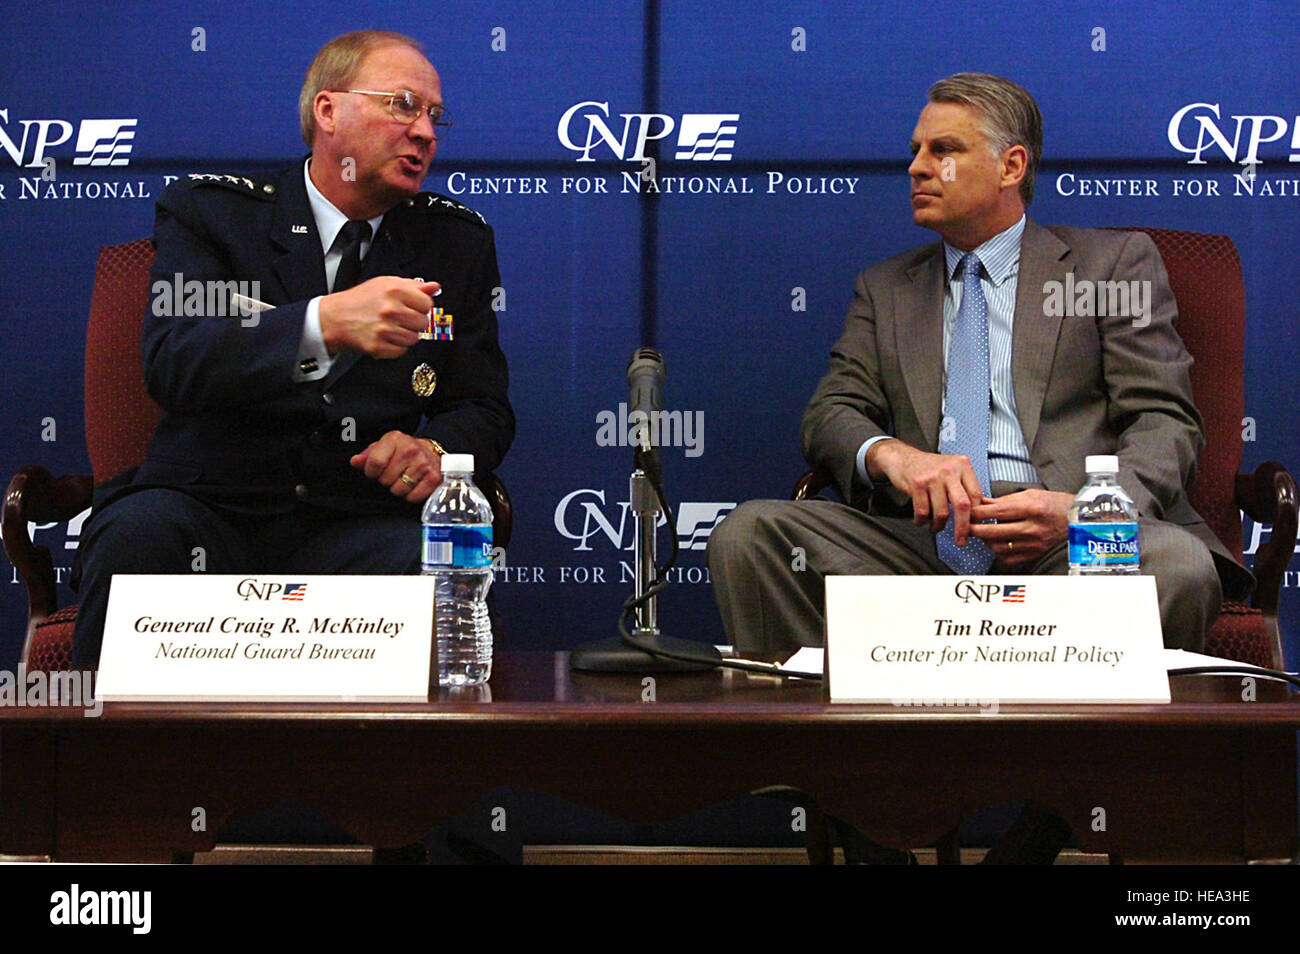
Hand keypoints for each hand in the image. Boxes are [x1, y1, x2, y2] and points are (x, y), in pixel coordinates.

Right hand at [319, 277, 440, 358]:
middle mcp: (390, 310)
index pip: (427, 304)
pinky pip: (402, 351)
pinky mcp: (378, 346)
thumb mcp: (386, 283)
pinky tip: (385, 336)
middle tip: (400, 318)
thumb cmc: (361, 299)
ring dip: (405, 334)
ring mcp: (384, 329)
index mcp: (394, 291)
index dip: (420, 306)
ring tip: (391, 327)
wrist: (336, 317)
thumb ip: (413, 285)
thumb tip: (435, 287)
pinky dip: (396, 346)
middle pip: (423, 323)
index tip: (412, 306)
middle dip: (414, 321)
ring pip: (414, 338)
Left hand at [350, 431, 442, 503]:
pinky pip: (413, 497)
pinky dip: (411, 496)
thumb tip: (355, 461)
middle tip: (395, 474)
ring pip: (399, 490)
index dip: (371, 472)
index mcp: (394, 439)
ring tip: (405, 479)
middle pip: (386, 480)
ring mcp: (423, 464)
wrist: (430, 452)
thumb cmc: (402, 451)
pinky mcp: (433, 478)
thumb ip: (367, 456)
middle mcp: (410, 449)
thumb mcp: (383, 448)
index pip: (375, 463)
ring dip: (399, 489)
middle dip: (387, 481)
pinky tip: (414, 485)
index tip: (376, 472)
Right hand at [868, 440, 982, 540]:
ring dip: (938, 526)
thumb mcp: (952, 469)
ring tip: (935, 528)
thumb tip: (976, 514)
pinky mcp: (917, 484)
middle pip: (963, 505)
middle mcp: (949, 470)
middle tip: (961, 540)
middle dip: (962, 528)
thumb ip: (964, 487)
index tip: (974, 527)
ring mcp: (932, 477)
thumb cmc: (929, 467)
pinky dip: (922, 521)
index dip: (976, 515)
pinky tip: (921, 520)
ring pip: (942, 512)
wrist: (903, 458)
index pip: (976, 495)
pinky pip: (923, 511)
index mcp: (962, 465)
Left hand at [968, 490, 1072, 566]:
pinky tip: (996, 543)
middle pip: (993, 532)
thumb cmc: (1055, 504)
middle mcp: (1032, 528)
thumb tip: (981, 502)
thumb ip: (1004, 500)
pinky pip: (1008, 558)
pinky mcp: (1034, 555)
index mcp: (1031, 508)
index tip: (967, 511)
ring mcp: (1034, 544)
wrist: (1078, 521)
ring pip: (998, 547)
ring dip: (985, 541)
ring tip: (982, 533)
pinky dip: (998, 552)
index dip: (977, 512)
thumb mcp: (1030, 494)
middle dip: (974, 529)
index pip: (995, 512)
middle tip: (966, 526)